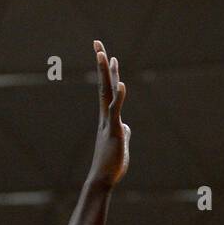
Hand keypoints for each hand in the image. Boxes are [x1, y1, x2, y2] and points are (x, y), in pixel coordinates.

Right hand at [88, 39, 129, 188]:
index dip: (108, 72)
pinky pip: (115, 111)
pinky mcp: (114, 132)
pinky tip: (121, 84)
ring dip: (105, 74)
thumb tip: (126, 127)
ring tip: (104, 55)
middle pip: (103, 85)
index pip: (107, 90)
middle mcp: (105, 117)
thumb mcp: (120, 144)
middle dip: (101, 64)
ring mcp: (108, 123)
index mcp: (107, 118)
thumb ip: (123, 132)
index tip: (106, 54)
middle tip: (97, 44)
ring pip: (106, 94)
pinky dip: (119, 97)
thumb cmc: (111, 165)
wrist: (103, 180)